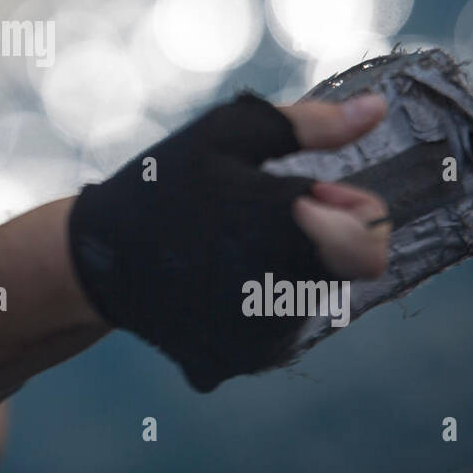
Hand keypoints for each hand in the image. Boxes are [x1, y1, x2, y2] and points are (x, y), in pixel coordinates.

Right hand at [66, 90, 390, 392]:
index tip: (303, 194)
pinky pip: (269, 328)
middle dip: (314, 235)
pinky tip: (206, 279)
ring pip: (304, 297)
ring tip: (217, 245)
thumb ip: (310, 126)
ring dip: (280, 269)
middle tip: (250, 212)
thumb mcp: (229, 134)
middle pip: (338, 267)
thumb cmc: (164, 184)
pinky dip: (250, 302)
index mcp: (286, 231)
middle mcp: (279, 296)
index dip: (349, 212)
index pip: (372, 245)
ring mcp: (256, 339)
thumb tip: (378, 110)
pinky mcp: (234, 363)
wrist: (93, 258)